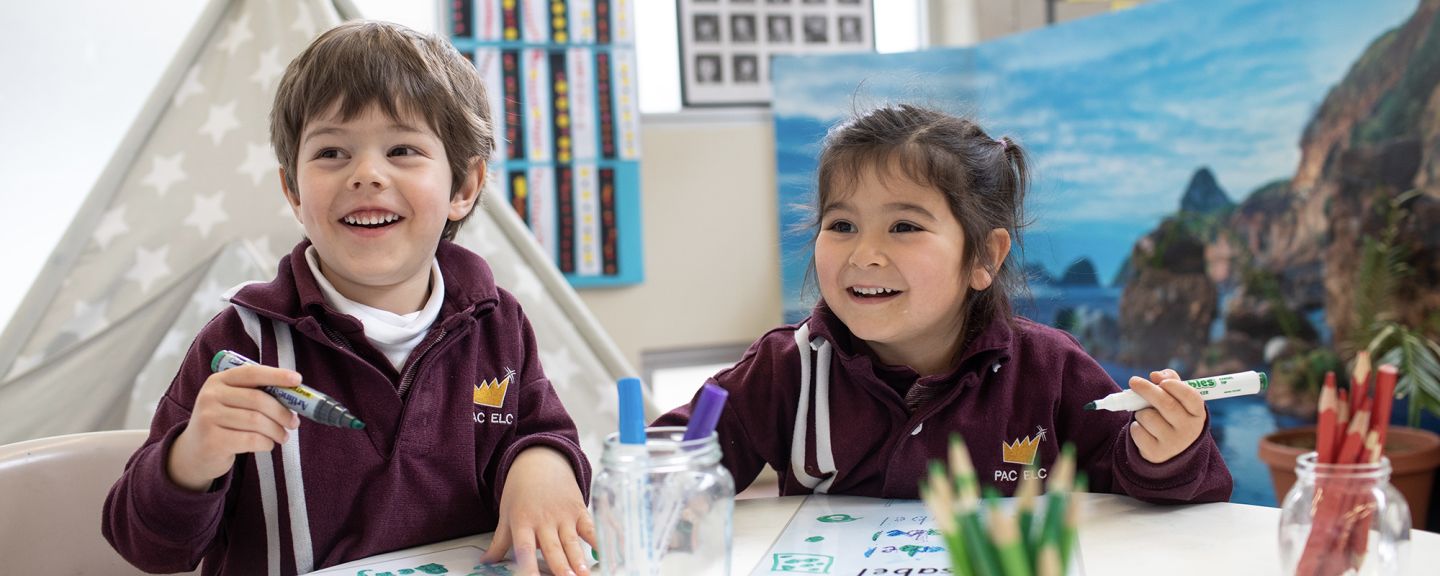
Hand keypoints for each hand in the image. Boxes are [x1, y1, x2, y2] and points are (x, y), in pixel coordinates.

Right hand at [167, 364, 300, 490]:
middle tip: (294, 422)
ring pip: (257, 421)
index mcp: (218, 381)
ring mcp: (208, 418)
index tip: (297, 380)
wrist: (193, 452)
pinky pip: (251, 440)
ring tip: (283, 436)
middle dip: (282, 412)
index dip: (276, 375)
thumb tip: (294, 398)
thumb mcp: (232, 403)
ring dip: (277, 431)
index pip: (251, 373)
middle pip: (258, 399)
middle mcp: (210, 396)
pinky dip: (266, 443)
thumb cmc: (223, 424)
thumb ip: (256, 395)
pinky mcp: (212, 441)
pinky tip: (268, 445)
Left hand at [482, 446, 595, 575]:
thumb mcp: (506, 514)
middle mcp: (544, 520)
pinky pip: (590, 528)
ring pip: (572, 542)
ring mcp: (563, 515)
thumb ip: (499, 542)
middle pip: (553, 548)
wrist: (540, 462)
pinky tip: (604, 553)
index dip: (527, 566)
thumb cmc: (521, 491)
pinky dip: (598, 540)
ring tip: (585, 574)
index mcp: (522, 522)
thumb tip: (485, 562)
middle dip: (561, 567)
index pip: (525, 549)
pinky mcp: (579, 510)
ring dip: (579, 560)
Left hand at [1127, 369, 1206, 463]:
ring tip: (1146, 416)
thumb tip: (1155, 375)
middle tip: (1133, 381)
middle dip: (1147, 389)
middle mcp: (1188, 430)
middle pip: (1166, 404)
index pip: (1190, 397)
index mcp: (1197, 414)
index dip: (1175, 386)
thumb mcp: (1177, 399)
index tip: (1161, 380)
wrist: (1169, 451)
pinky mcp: (1155, 453)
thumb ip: (1170, 381)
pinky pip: (1137, 431)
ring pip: (1147, 416)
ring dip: (1139, 411)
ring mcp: (1173, 443)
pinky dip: (1135, 426)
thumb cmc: (1172, 416)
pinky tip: (1144, 431)